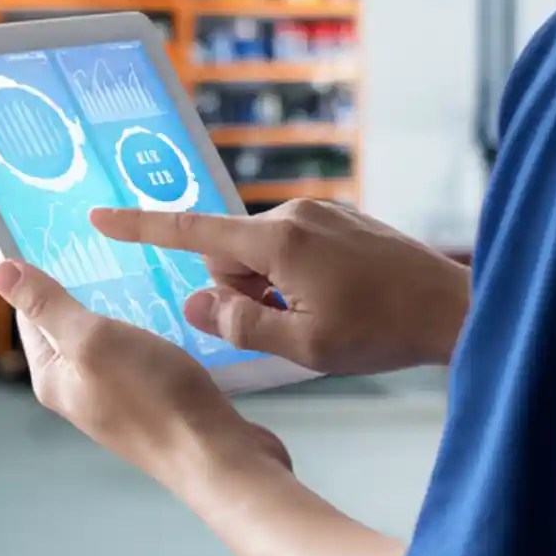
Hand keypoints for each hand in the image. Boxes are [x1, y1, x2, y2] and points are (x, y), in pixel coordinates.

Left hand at [0, 260, 290, 481]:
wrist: (218, 457)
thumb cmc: (153, 399)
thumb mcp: (91, 339)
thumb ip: (48, 306)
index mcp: (55, 376)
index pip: (33, 313)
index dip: (42, 272)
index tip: (63, 232)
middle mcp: (83, 389)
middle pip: (76, 322)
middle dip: (93, 284)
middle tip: (114, 242)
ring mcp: (122, 396)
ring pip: (118, 335)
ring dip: (132, 303)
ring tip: (152, 268)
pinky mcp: (159, 399)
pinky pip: (151, 350)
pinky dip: (159, 325)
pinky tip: (180, 307)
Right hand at [91, 199, 469, 375]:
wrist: (455, 306)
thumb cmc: (382, 330)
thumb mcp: (302, 345)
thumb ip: (238, 322)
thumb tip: (195, 302)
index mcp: (278, 241)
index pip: (190, 230)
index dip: (140, 227)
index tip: (100, 216)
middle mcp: (294, 213)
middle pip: (228, 250)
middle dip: (239, 288)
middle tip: (287, 323)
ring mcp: (321, 211)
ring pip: (261, 250)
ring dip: (271, 285)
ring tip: (321, 314)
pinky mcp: (340, 217)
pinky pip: (293, 243)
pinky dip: (296, 274)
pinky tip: (337, 299)